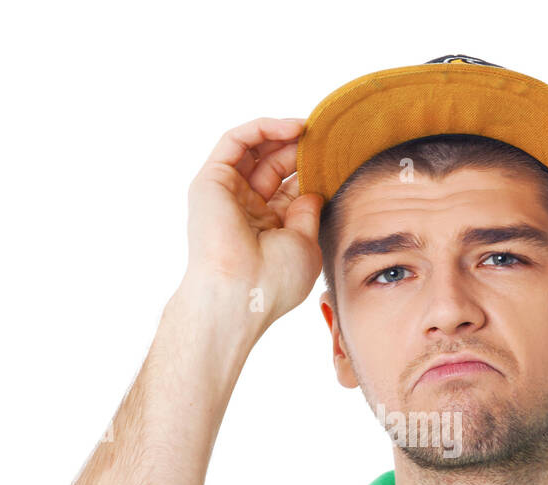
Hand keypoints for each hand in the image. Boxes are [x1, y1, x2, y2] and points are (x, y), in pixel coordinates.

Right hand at [175, 117, 323, 336]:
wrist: (241, 293)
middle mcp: (245, 209)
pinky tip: (291, 127)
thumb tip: (313, 190)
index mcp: (268, 228)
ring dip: (282, 134)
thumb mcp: (306, 243)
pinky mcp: (211, 181)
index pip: (289, 187)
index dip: (311, 170)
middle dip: (298, 149)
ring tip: (309, 128)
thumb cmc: (275, 280)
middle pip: (273, 165)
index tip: (336, 158)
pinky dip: (262, 128)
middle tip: (324, 139)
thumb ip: (309, 212)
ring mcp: (226, 194)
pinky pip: (235, 141)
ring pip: (253, 149)